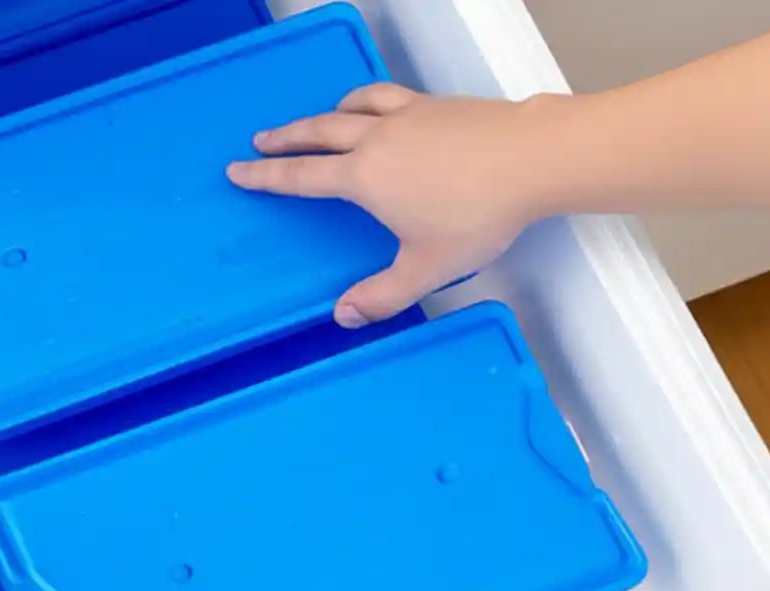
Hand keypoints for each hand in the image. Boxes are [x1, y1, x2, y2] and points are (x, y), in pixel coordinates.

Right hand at [227, 83, 557, 327]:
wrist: (531, 158)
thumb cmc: (478, 213)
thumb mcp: (427, 266)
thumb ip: (383, 295)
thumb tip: (343, 317)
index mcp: (363, 177)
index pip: (301, 177)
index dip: (265, 176)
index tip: (238, 170)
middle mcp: (376, 139)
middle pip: (316, 133)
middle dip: (284, 138)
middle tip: (260, 140)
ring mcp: (405, 116)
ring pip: (349, 107)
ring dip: (323, 114)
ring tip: (315, 120)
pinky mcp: (434, 104)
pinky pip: (386, 95)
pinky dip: (366, 99)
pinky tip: (374, 107)